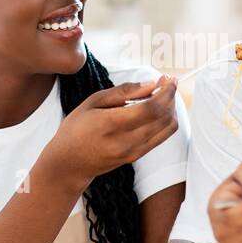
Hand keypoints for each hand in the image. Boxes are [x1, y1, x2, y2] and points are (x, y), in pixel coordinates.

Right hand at [42, 76, 179, 190]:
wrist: (70, 163)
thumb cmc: (76, 129)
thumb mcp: (93, 102)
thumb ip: (123, 92)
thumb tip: (151, 84)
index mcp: (111, 124)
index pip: (151, 108)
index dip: (165, 92)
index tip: (168, 79)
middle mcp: (125, 141)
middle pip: (163, 117)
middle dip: (171, 97)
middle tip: (168, 82)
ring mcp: (133, 151)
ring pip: (166, 128)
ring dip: (171, 108)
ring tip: (164, 94)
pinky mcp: (137, 156)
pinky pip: (161, 137)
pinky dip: (165, 121)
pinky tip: (158, 109)